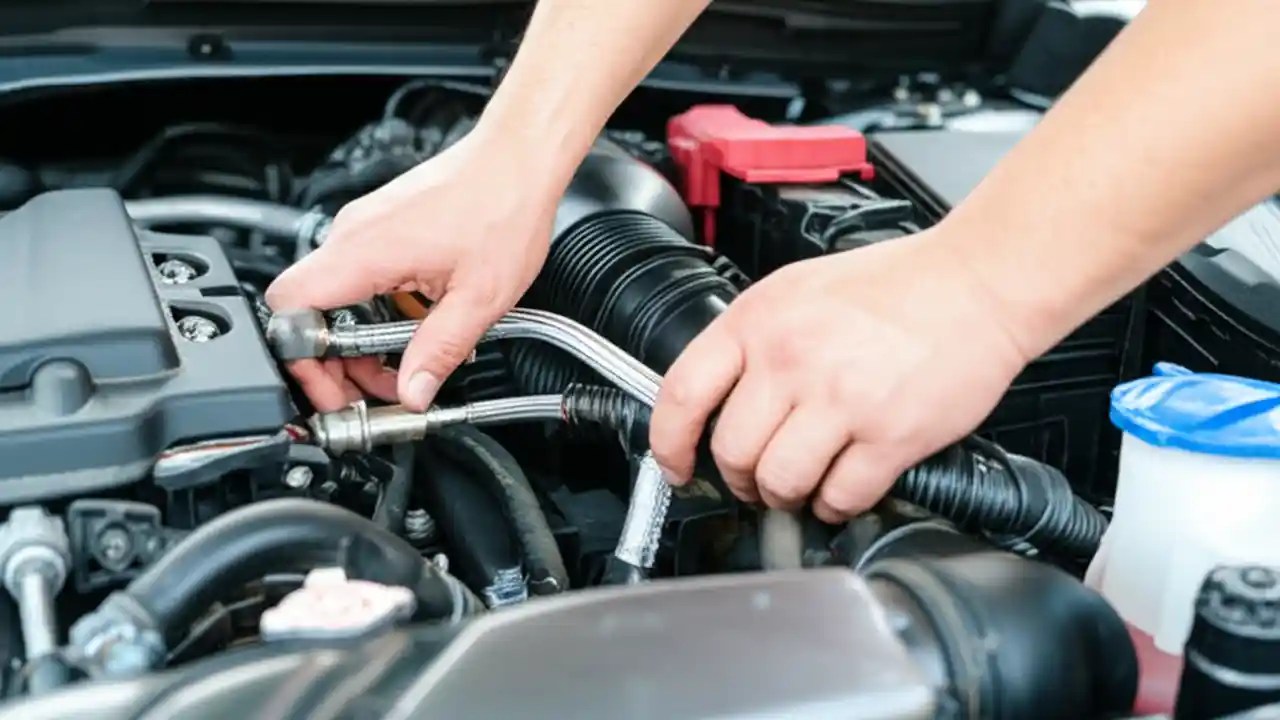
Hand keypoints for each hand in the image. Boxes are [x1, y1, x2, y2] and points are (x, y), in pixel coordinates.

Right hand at [266, 127, 559, 411]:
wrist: (518, 159)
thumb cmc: (503, 208)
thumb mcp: (479, 298)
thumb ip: (438, 352)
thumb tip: (413, 394)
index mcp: (364, 251)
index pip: (289, 307)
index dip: (301, 359)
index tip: (334, 390)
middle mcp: (353, 235)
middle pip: (308, 312)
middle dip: (336, 362)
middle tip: (372, 391)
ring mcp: (364, 229)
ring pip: (335, 299)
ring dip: (362, 341)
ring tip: (404, 365)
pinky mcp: (381, 228)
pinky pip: (359, 280)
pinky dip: (377, 313)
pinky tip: (415, 327)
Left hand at [649, 228, 1031, 523]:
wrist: (976, 283)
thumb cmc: (896, 285)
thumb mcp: (798, 290)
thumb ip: (754, 339)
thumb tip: (717, 396)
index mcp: (759, 320)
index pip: (682, 394)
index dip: (670, 443)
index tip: (677, 465)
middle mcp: (791, 359)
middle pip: (732, 452)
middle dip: (740, 478)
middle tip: (757, 479)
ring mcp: (841, 400)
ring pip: (780, 482)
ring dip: (786, 497)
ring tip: (802, 486)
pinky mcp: (889, 435)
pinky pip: (840, 496)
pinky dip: (835, 506)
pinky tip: (842, 491)